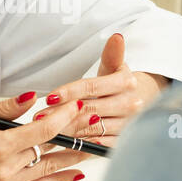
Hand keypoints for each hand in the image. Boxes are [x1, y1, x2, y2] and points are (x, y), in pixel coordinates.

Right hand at [0, 92, 91, 180]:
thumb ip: (5, 108)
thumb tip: (31, 98)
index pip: (42, 130)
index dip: (63, 116)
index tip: (77, 106)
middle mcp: (4, 170)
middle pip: (49, 149)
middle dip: (74, 133)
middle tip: (95, 123)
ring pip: (47, 169)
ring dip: (72, 157)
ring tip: (94, 146)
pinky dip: (56, 180)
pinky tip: (74, 173)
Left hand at [38, 32, 169, 146]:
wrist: (142, 102)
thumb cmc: (119, 85)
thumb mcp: (114, 67)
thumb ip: (112, 55)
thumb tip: (116, 36)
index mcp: (126, 82)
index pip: (92, 87)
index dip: (69, 92)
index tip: (49, 97)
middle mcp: (130, 104)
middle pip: (90, 109)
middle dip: (62, 114)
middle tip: (39, 118)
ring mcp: (128, 124)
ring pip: (92, 128)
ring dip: (68, 130)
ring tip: (46, 130)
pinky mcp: (124, 140)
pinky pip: (99, 144)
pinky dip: (81, 144)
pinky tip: (64, 143)